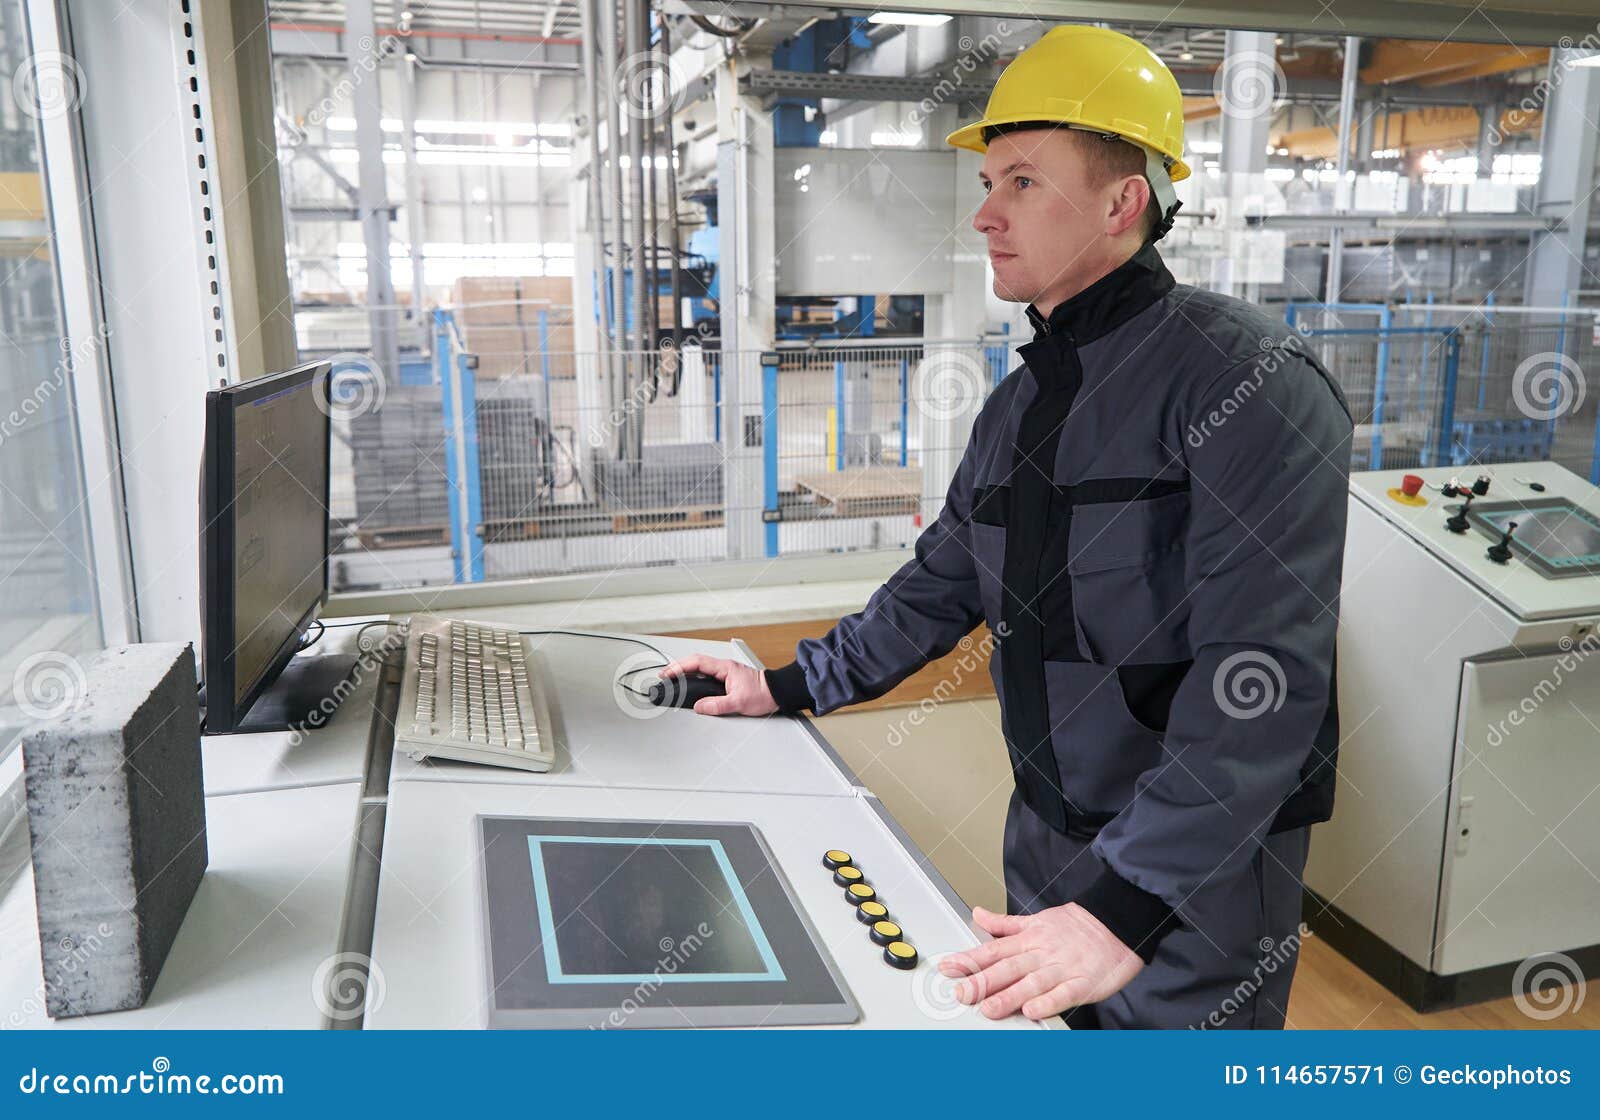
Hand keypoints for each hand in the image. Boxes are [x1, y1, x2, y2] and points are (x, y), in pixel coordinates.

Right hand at [656, 654, 778, 716]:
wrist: (777, 692)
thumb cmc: (763, 694)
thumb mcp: (738, 702)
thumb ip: (716, 705)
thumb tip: (699, 707)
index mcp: (724, 668)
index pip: (696, 663)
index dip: (679, 667)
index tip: (667, 673)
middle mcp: (724, 667)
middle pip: (695, 663)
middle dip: (677, 668)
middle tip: (664, 676)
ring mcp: (726, 672)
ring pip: (700, 667)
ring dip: (685, 671)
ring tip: (672, 678)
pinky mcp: (728, 678)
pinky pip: (706, 674)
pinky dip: (695, 677)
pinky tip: (690, 683)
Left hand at [937, 903, 1143, 1020]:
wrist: (1117, 923)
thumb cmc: (1076, 926)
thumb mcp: (1037, 919)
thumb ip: (1005, 924)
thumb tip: (978, 915)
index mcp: (1030, 938)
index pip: (993, 950)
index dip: (969, 959)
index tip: (948, 967)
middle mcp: (1042, 953)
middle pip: (1008, 968)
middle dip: (983, 981)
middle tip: (962, 993)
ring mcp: (1062, 968)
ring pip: (1032, 983)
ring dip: (1009, 996)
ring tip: (989, 1008)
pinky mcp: (1083, 983)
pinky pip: (1063, 994)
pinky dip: (1048, 1001)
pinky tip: (1032, 1010)